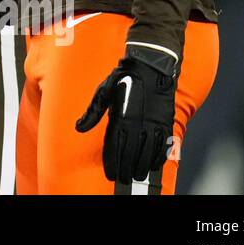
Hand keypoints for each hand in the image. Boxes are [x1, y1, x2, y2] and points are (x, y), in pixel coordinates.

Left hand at [75, 43, 177, 183]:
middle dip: (126, 168)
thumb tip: (78, 127)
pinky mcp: (165, 121)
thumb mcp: (103, 92)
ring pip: (148, 151)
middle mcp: (138, 122)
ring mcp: (153, 122)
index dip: (112, 161)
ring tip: (137, 175)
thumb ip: (92, 112)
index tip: (111, 174)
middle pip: (131, 152)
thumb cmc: (124, 77)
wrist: (151, 65)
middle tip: (123, 179)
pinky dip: (159, 156)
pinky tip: (154, 164)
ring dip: (142, 165)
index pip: (115, 145)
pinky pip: (164, 143)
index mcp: (121, 116)